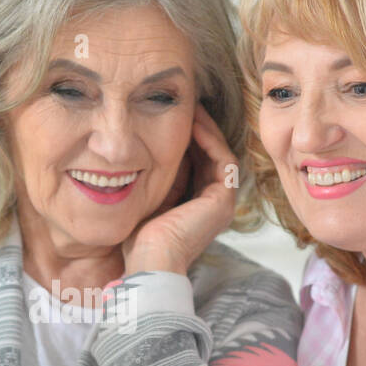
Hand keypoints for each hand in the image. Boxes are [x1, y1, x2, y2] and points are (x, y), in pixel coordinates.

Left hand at [122, 104, 238, 275]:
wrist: (150, 260)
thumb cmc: (140, 239)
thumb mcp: (148, 199)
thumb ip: (157, 178)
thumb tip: (147, 148)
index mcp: (197, 206)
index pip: (196, 164)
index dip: (187, 139)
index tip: (171, 117)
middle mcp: (214, 204)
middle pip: (210, 157)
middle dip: (198, 130)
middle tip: (184, 105)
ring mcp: (222, 202)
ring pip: (219, 154)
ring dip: (206, 129)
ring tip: (191, 108)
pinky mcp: (224, 199)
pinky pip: (223, 159)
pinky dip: (210, 140)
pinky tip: (194, 123)